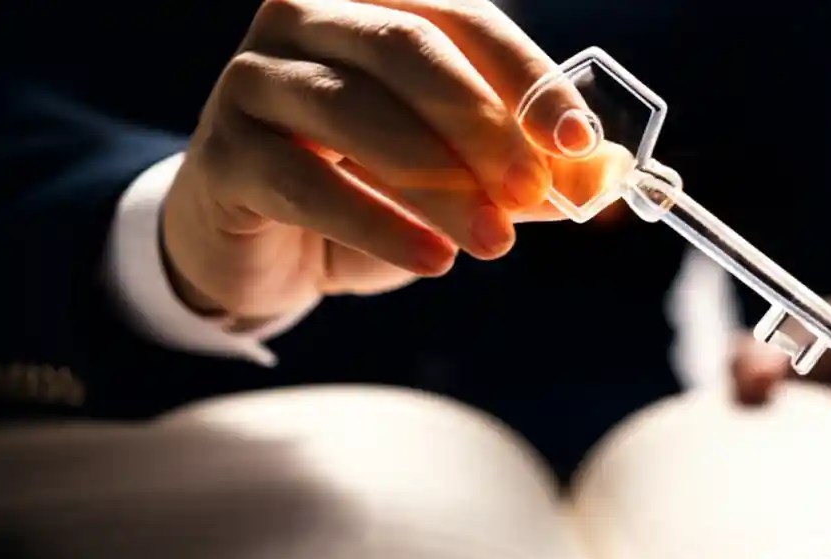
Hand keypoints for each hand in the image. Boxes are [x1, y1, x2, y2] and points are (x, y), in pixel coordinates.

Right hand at [162, 0, 599, 324]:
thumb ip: (524, 169)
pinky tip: (432, 261)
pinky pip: (307, 183)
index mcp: (373, 1)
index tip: (578, 141)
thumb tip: (608, 174)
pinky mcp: (223, 152)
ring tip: (493, 241)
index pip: (462, 18)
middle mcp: (305, 17)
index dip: (526, 77)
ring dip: (438, 182)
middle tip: (533, 193)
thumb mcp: (456, 176)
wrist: (260, 243)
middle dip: (482, 125)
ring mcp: (254, 78)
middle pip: (407, 51)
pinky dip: (378, 224)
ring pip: (357, 113)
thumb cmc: (366, 188)